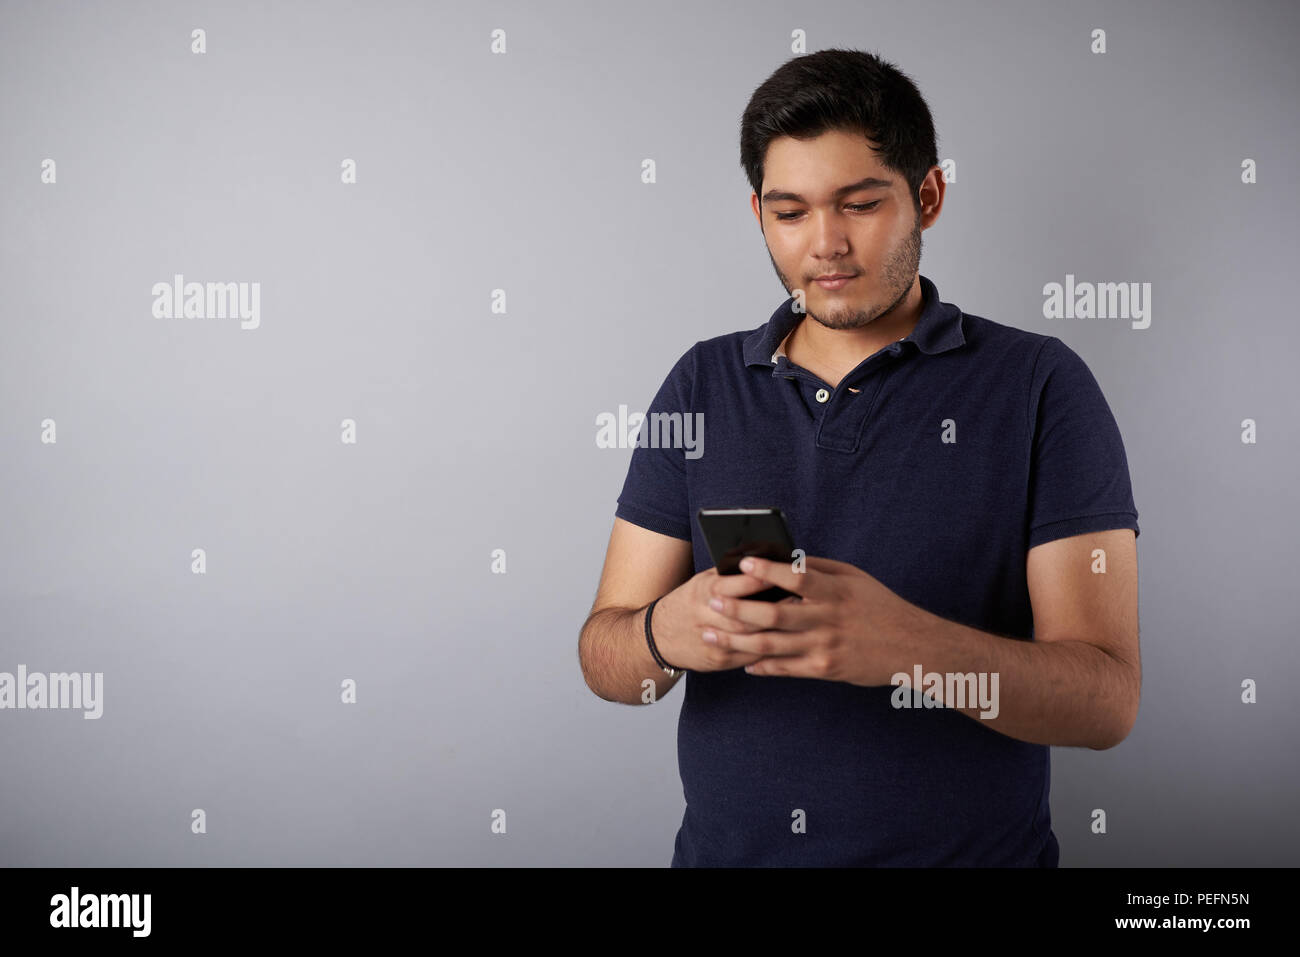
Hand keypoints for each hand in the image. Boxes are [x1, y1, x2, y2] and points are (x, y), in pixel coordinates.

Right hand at [652, 567, 800, 672]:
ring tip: (800, 621)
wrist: (659, 637)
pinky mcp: (718, 660)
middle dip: (774, 609)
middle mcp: (706, 616)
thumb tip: (763, 560)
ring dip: (776, 631)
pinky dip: (770, 650)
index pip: (734, 585)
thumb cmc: (690, 601)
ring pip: (749, 639)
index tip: (783, 573)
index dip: (759, 580)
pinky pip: (749, 657)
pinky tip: (788, 643)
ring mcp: (711, 641)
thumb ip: (729, 575)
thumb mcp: (703, 581)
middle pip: (745, 616)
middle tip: (801, 600)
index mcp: (703, 591)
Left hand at [703, 555, 917, 685]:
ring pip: (771, 645)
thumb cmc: (881, 606)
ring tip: (711, 633)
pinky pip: (786, 669)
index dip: (768, 570)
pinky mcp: (824, 669)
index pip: (796, 578)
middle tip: (710, 601)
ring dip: (737, 640)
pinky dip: (762, 666)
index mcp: (834, 592)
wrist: (911, 647)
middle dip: (737, 609)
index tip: (742, 562)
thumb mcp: (855, 578)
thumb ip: (820, 568)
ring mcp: (824, 647)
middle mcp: (827, 620)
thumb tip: (786, 557)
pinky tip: (743, 662)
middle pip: (773, 615)